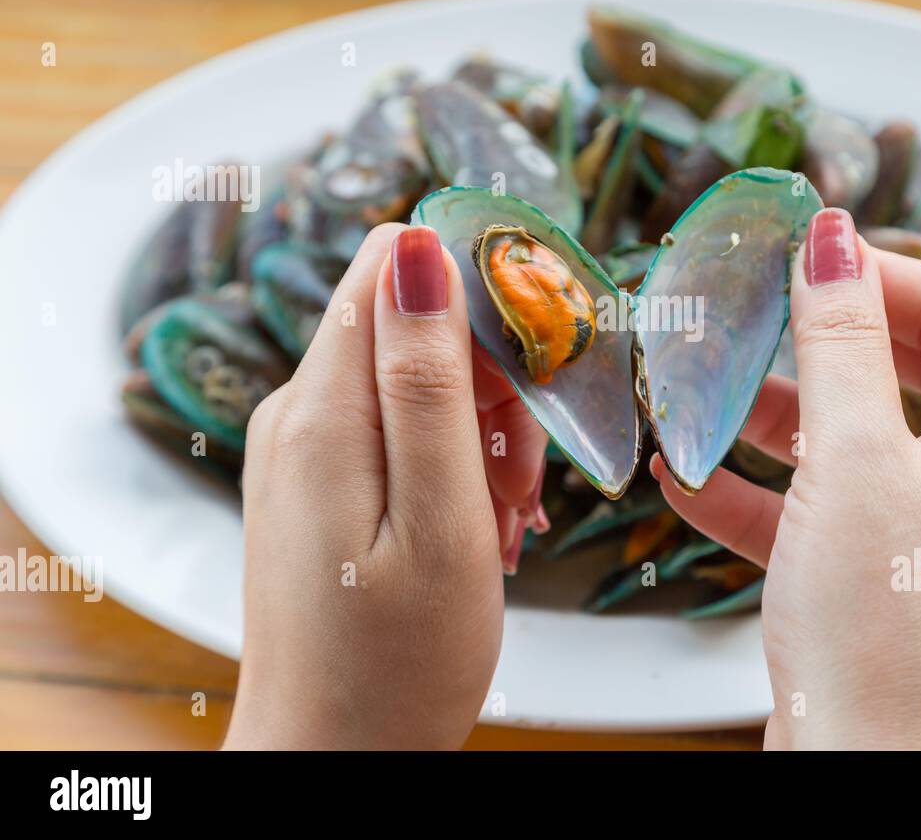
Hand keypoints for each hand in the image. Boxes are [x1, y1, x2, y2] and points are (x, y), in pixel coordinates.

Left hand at [223, 223, 544, 749]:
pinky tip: (476, 526)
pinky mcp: (321, 476)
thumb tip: (418, 246)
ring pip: (419, 377)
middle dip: (493, 381)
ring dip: (483, 432)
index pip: (393, 260)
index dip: (478, 289)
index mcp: (323, 410)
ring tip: (501, 519)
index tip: (535, 366)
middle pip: (415, 320)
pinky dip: (455, 463)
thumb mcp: (439, 521)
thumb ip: (428, 382)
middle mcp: (300, 410)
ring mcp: (306, 445)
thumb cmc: (396, 663)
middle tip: (519, 480)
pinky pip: (401, 427)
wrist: (331, 758)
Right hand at [650, 208, 920, 748]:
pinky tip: (686, 478)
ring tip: (698, 392)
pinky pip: (821, 508)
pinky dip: (760, 491)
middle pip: (902, 368)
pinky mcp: (880, 575)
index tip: (798, 254)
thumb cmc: (883, 621)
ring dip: (774, 418)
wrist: (866, 772)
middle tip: (747, 309)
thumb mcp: (853, 458)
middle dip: (817, 343)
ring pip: (852, 439)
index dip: (878, 274)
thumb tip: (832, 235)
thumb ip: (839, 340)